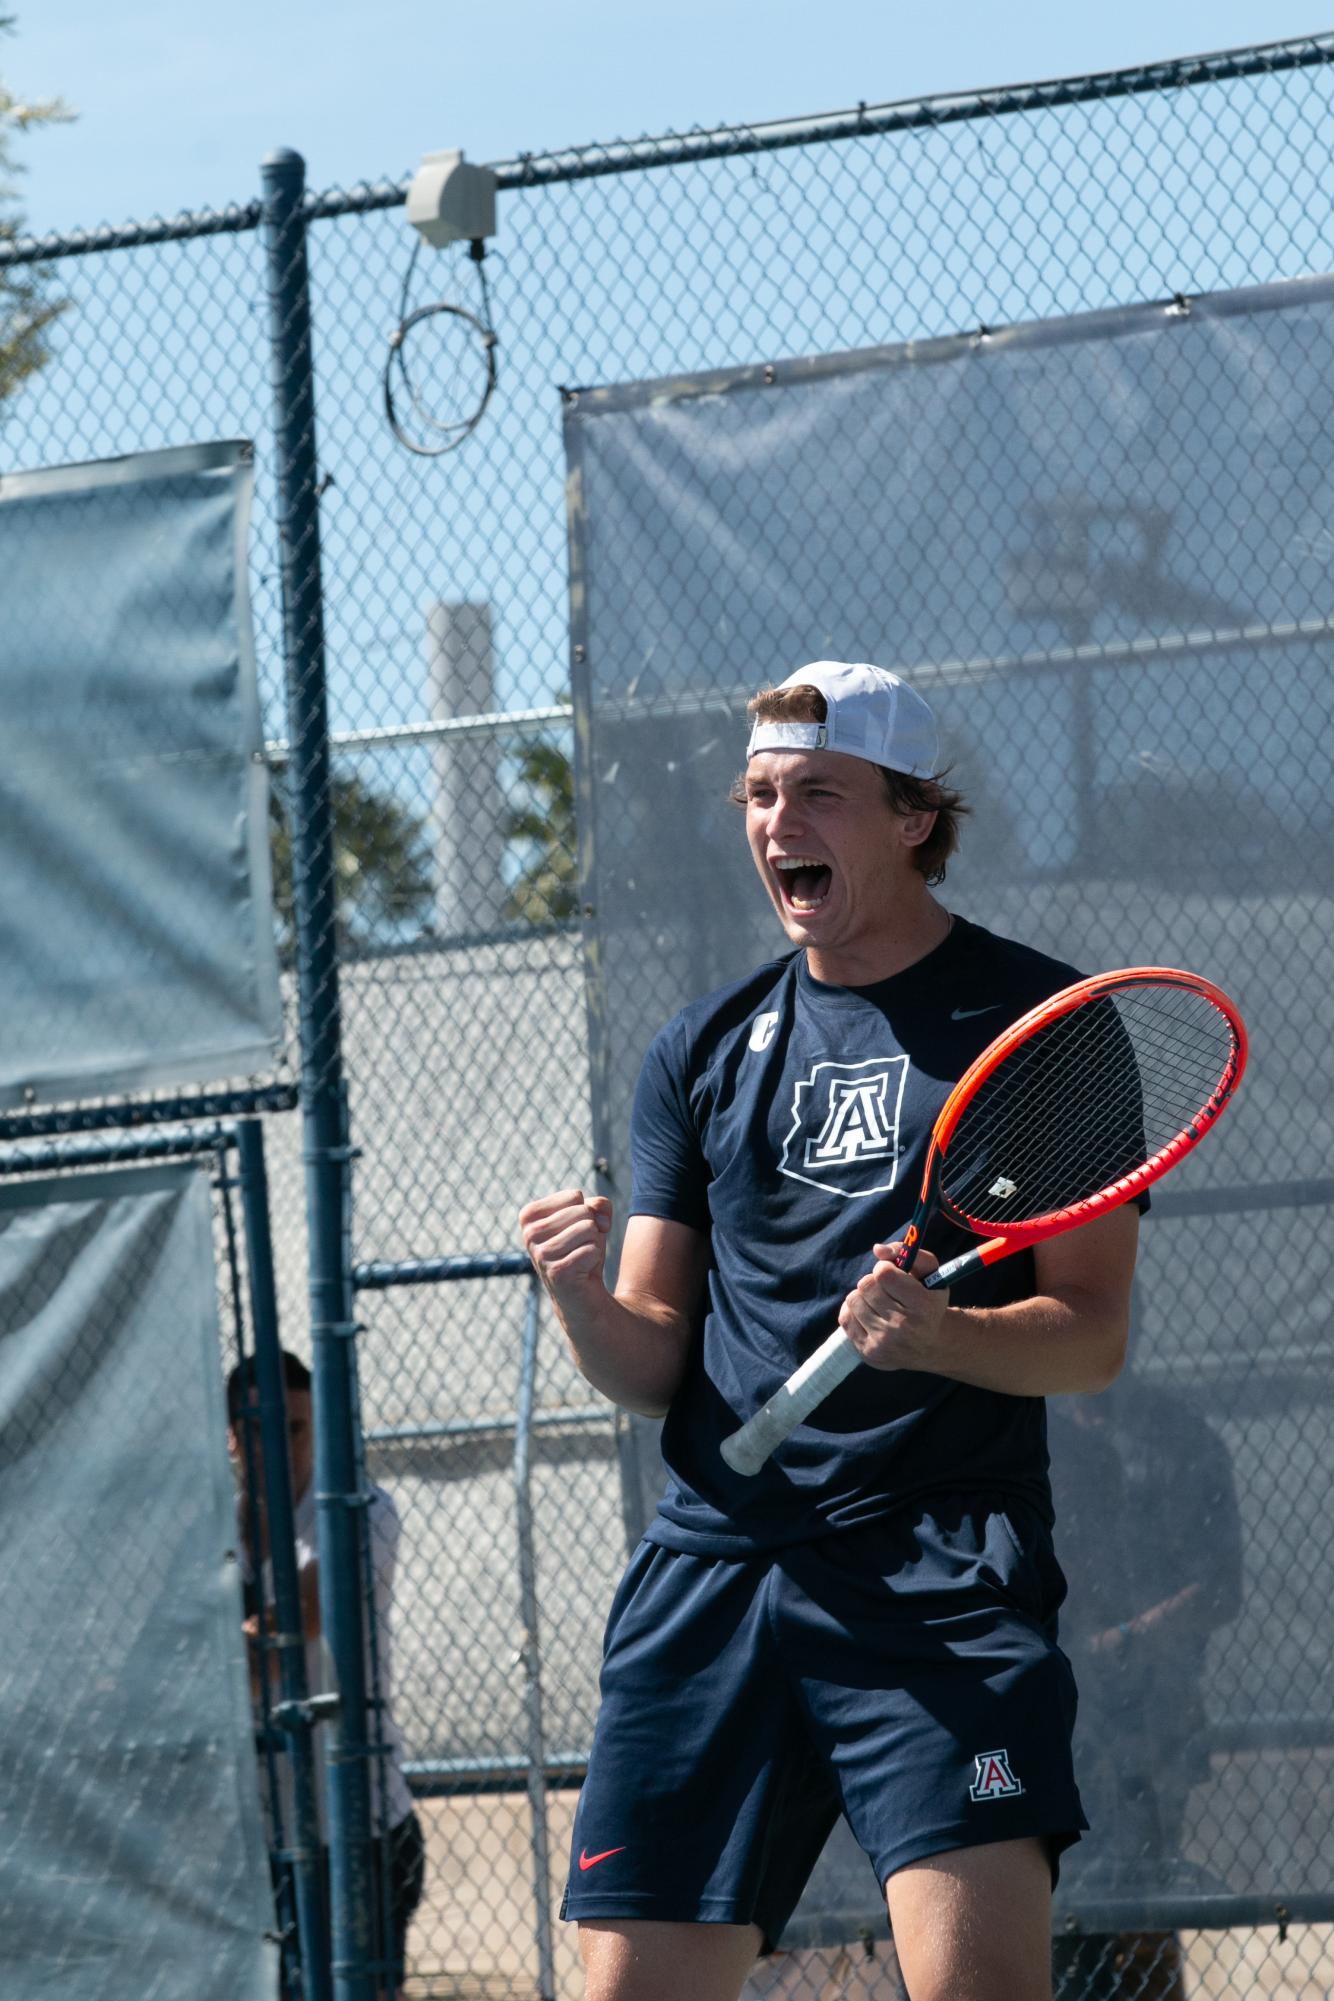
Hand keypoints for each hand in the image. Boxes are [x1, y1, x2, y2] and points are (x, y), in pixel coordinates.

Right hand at [519, 1188, 612, 1315]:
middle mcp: (529, 1234)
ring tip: (580, 1258)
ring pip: (588, 1229)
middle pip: (583, 1211)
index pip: (574, 1196)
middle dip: (592, 1228)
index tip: (577, 1230)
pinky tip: (582, 1271)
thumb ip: (598, 1205)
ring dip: (593, 1244)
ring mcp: (541, 1254)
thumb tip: (599, 1221)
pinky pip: (591, 1250)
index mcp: (529, 1216)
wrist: (582, 1293)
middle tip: (581, 1247)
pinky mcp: (557, 1273)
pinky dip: (594, 1259)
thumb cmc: (582, 1249)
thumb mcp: (590, 1218)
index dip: (587, 1212)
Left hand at [836, 1240, 948, 1371]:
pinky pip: (845, 1318)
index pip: (884, 1273)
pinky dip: (854, 1310)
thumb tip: (877, 1249)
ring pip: (853, 1299)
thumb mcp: (930, 1273)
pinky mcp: (868, 1352)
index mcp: (923, 1306)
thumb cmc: (927, 1301)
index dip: (886, 1268)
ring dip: (863, 1296)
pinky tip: (869, 1314)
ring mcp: (884, 1342)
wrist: (930, 1345)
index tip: (893, 1274)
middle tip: (886, 1290)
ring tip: (878, 1302)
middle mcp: (904, 1326)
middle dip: (874, 1281)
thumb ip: (907, 1251)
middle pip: (866, 1285)